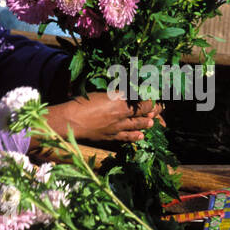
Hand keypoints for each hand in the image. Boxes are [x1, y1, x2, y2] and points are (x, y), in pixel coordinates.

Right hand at [43, 93, 160, 142]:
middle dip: (153, 111)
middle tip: (160, 109)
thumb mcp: (100, 93)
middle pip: (142, 113)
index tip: (156, 96)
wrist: (70, 121)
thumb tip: (126, 92)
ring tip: (153, 123)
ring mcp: (116, 127)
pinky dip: (135, 137)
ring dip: (146, 124)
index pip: (142, 101)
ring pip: (136, 126)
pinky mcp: (110, 137)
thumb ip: (115, 93)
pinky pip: (126, 137)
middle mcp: (121, 115)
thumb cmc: (82, 103)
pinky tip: (141, 137)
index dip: (151, 100)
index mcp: (119, 101)